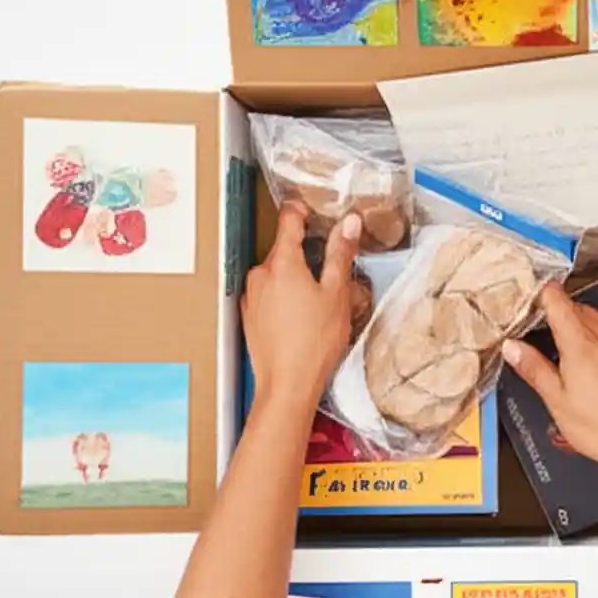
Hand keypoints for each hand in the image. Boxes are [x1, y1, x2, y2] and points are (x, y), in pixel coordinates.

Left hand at [242, 203, 360, 413]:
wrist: (287, 385)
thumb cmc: (314, 342)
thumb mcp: (337, 294)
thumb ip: (340, 254)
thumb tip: (349, 223)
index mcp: (282, 264)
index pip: (288, 220)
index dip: (302, 211)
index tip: (314, 212)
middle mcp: (260, 275)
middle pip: (283, 249)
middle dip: (304, 252)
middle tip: (328, 269)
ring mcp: (251, 296)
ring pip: (275, 273)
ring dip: (294, 277)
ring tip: (317, 300)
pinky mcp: (249, 316)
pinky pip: (267, 294)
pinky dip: (283, 296)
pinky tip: (300, 316)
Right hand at [501, 282, 597, 481]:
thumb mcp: (557, 400)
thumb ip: (533, 368)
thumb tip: (513, 348)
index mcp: (580, 340)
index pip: (555, 297)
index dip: (535, 295)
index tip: (521, 303)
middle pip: (570, 305)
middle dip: (549, 313)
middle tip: (529, 331)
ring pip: (588, 317)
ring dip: (569, 326)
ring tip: (553, 350)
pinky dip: (587, 337)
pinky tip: (579, 363)